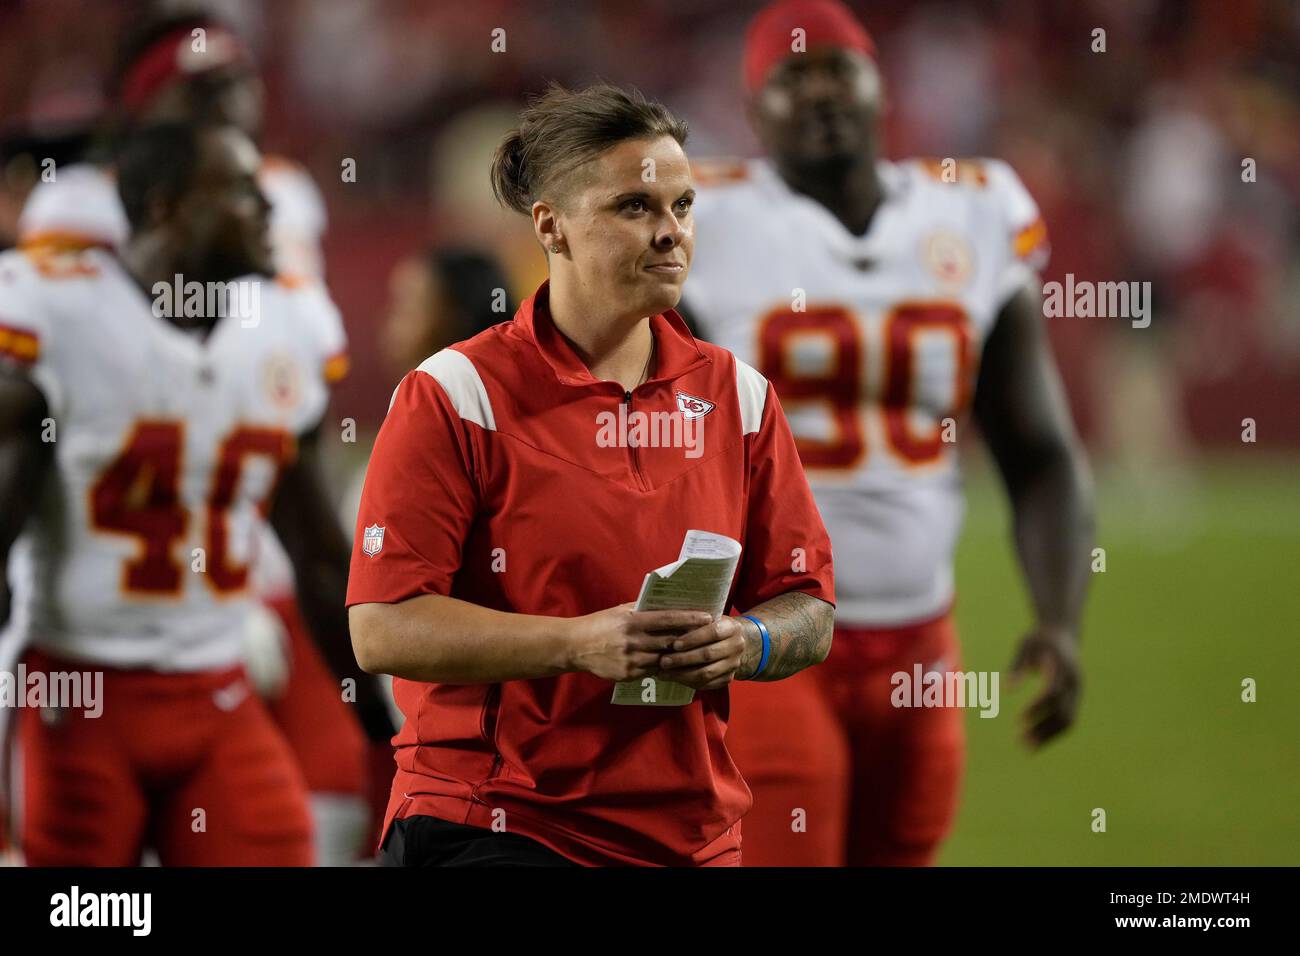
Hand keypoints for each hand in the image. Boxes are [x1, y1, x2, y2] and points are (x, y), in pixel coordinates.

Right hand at [568, 603, 713, 681]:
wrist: (575, 646)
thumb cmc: (600, 624)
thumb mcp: (620, 611)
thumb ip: (642, 611)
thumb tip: (666, 606)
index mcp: (632, 621)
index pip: (667, 619)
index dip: (689, 618)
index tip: (707, 617)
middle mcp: (633, 640)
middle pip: (670, 641)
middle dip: (689, 639)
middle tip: (708, 635)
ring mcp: (631, 659)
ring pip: (664, 659)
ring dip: (680, 656)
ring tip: (696, 652)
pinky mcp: (628, 674)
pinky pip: (653, 671)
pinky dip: (664, 668)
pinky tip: (674, 664)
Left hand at [656, 616, 752, 690]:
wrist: (732, 642)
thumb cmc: (712, 626)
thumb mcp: (707, 618)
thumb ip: (693, 622)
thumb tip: (668, 626)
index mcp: (732, 628)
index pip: (714, 632)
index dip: (693, 639)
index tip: (675, 644)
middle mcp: (736, 646)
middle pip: (708, 655)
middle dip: (683, 659)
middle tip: (663, 661)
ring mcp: (733, 664)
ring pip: (707, 673)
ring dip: (683, 674)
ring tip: (664, 672)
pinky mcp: (727, 679)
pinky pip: (707, 684)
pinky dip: (688, 682)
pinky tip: (673, 678)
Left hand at [1007, 625, 1080, 748]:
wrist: (1063, 635)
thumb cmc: (1039, 640)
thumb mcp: (1025, 645)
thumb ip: (1017, 665)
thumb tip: (1007, 689)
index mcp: (1063, 667)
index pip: (1053, 692)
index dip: (1038, 707)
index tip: (1020, 718)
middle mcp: (1074, 682)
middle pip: (1063, 711)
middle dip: (1043, 728)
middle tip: (1020, 741)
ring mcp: (1078, 692)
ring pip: (1068, 720)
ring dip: (1048, 736)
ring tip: (1026, 747)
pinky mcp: (1076, 698)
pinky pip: (1068, 719)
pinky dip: (1053, 732)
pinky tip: (1036, 742)